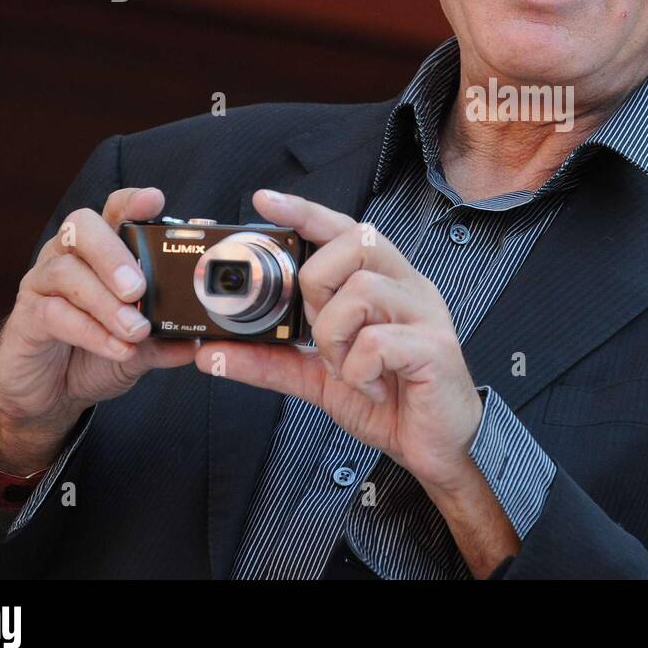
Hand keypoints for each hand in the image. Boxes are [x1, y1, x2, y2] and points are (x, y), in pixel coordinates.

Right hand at [0, 187, 197, 473]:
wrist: (51, 395)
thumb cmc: (96, 355)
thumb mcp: (142, 347)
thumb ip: (168, 338)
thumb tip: (201, 337)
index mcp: (101, 252)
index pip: (113, 211)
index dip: (132, 202)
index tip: (155, 201)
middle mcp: (68, 257)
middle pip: (82, 227)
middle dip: (114, 254)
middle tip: (140, 288)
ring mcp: (43, 284)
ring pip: (66, 272)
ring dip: (105, 301)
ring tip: (136, 329)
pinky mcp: (26, 317)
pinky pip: (53, 313)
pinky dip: (91, 331)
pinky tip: (118, 348)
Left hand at [194, 189, 483, 493]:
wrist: (436, 446)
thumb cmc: (389, 399)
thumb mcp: (318, 378)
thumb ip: (269, 360)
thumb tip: (211, 352)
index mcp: (385, 283)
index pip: (345, 229)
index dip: (306, 212)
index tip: (264, 201)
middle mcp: (408, 287)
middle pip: (354, 244)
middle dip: (316, 285)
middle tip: (317, 329)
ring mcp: (425, 314)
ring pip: (361, 291)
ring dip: (334, 337)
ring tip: (343, 366)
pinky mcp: (434, 348)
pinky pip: (378, 342)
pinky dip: (358, 370)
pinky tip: (369, 386)